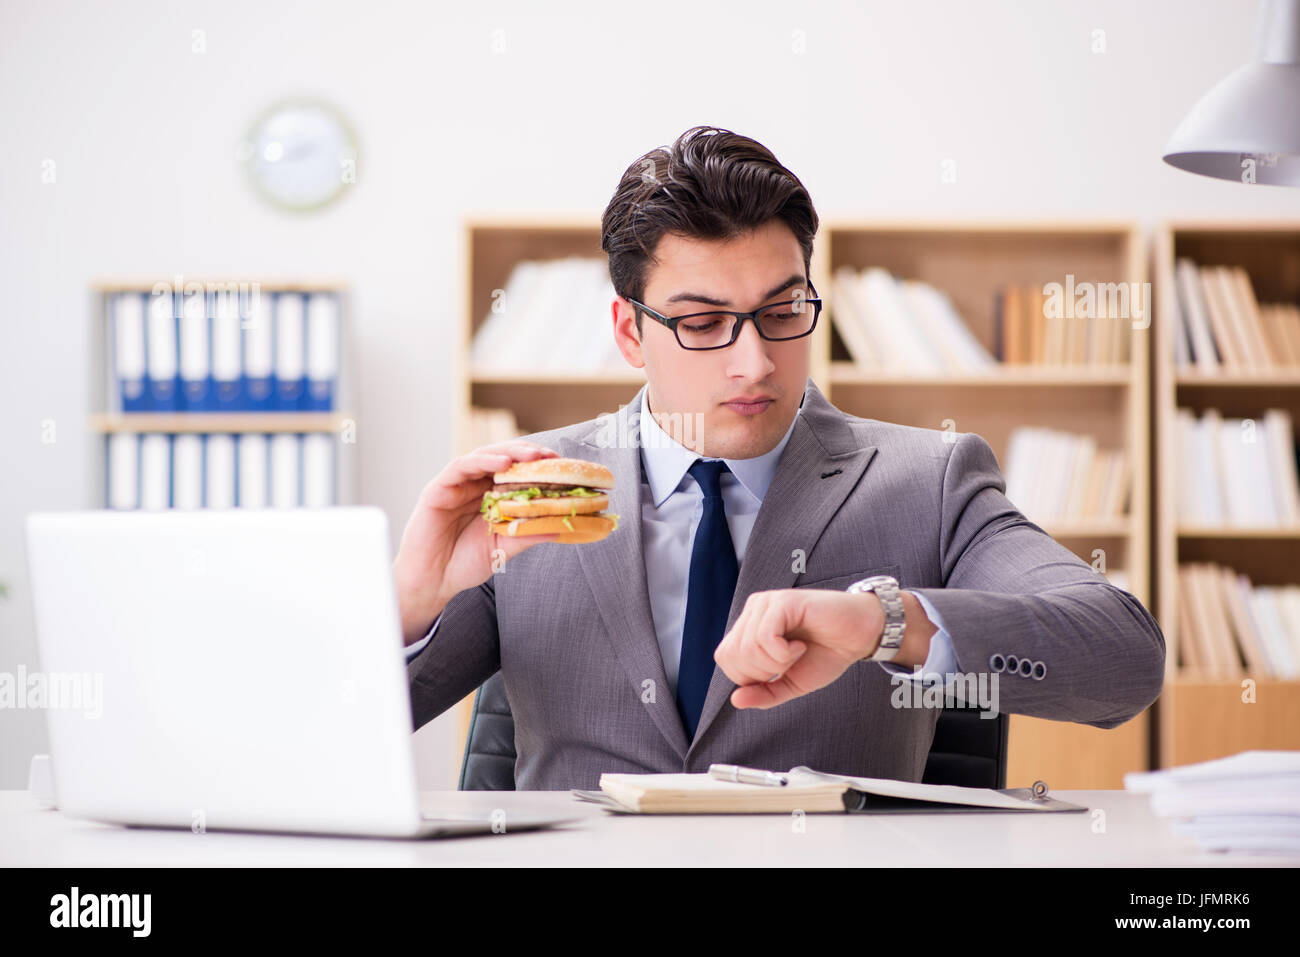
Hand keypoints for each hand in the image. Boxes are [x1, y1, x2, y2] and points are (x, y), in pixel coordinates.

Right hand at [392, 441, 561, 642]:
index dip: (537, 466)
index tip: (561, 465)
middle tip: (551, 456)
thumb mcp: (504, 548)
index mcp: (489, 497)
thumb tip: (563, 527)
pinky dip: (482, 462)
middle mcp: (473, 486)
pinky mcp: (438, 488)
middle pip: (502, 459)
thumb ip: (529, 534)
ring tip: (532, 456)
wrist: (432, 582)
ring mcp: (456, 485)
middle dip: (528, 454)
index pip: (516, 473)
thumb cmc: (463, 563)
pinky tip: (502, 464)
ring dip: (509, 453)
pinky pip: (461, 467)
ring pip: (484, 457)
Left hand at [713, 589, 883, 709]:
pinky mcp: (783, 602)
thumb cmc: (825, 654)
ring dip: (777, 662)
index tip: (779, 671)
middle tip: (789, 662)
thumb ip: (763, 693)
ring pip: (748, 647)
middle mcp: (754, 610)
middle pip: (732, 655)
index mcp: (749, 626)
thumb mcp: (790, 683)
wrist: (859, 636)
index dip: (750, 677)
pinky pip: (765, 637)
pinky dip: (784, 653)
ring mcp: (767, 603)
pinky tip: (800, 646)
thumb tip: (735, 700)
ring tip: (797, 652)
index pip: (725, 658)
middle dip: (763, 672)